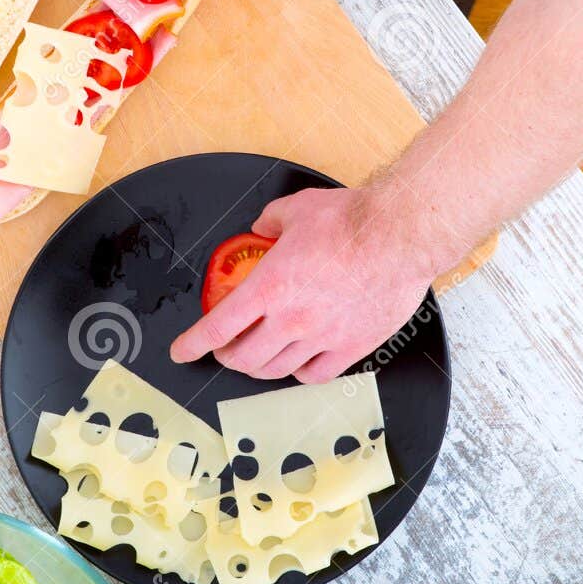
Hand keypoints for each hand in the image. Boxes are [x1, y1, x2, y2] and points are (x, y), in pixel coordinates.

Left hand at [170, 186, 433, 382]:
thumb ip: (270, 221)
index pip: (218, 327)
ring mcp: (321, 336)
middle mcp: (291, 318)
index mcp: (270, 286)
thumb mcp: (296, 209)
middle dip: (225, 356)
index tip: (181, 351)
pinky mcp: (352, 346)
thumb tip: (261, 227)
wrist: (400, 235)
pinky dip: (298, 372)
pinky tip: (297, 363)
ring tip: (255, 358)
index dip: (192, 344)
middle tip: (224, 349)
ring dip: (257, 367)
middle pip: (242, 357)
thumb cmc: (353, 221)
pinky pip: (315, 374)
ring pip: (275, 370)